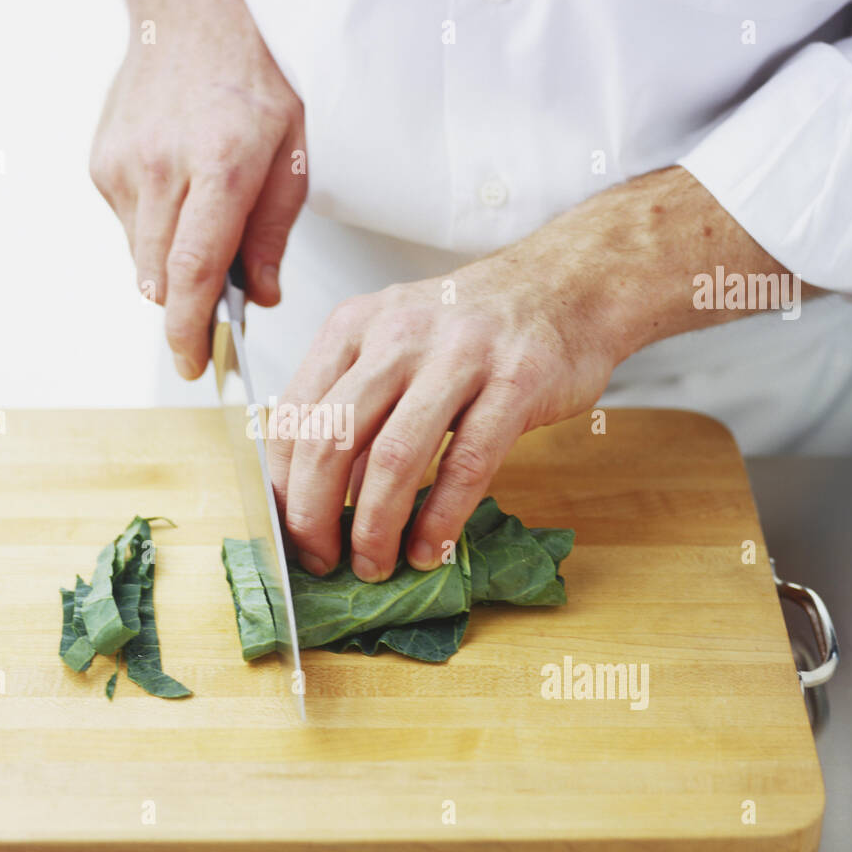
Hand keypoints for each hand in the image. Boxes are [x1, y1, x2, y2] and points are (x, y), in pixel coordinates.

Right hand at [89, 0, 305, 378]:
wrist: (190, 12)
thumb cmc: (252, 78)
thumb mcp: (294, 153)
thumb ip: (274, 232)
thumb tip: (262, 296)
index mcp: (221, 165)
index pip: (193, 271)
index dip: (190, 329)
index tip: (195, 365)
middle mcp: (163, 168)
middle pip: (159, 279)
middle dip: (183, 309)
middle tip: (212, 309)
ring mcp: (123, 166)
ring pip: (140, 259)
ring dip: (169, 265)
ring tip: (201, 218)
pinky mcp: (101, 165)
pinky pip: (126, 227)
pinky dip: (152, 230)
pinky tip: (175, 190)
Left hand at [269, 166, 811, 580]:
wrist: (568, 285)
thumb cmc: (473, 329)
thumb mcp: (398, 347)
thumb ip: (358, 410)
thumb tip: (322, 498)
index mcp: (355, 326)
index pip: (292, 415)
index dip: (283, 485)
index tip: (290, 529)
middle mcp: (398, 334)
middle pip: (331, 439)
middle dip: (315, 515)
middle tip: (321, 560)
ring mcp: (459, 355)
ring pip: (393, 458)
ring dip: (375, 527)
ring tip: (375, 566)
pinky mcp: (516, 382)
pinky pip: (465, 465)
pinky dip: (440, 519)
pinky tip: (429, 549)